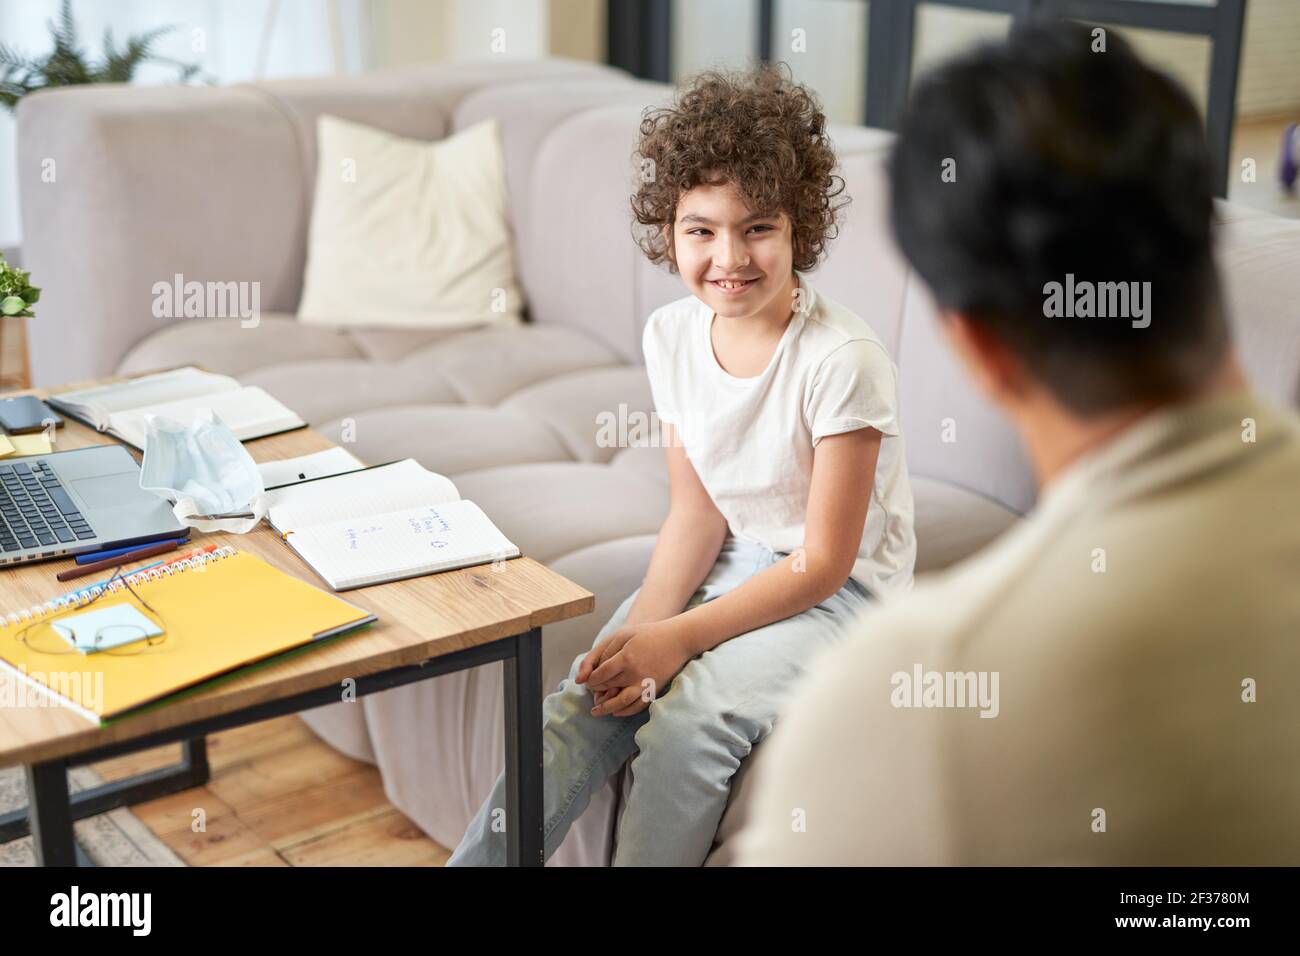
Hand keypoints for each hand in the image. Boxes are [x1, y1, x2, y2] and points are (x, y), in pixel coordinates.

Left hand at [576, 619, 692, 717]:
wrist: (678, 640)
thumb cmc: (646, 634)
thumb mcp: (620, 636)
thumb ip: (598, 653)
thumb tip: (580, 678)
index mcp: (626, 657)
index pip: (600, 675)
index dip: (591, 679)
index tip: (587, 679)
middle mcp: (636, 673)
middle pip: (609, 687)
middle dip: (596, 690)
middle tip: (592, 688)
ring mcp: (646, 684)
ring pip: (621, 702)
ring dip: (606, 708)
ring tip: (595, 711)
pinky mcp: (654, 690)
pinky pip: (638, 706)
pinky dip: (625, 711)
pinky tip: (615, 711)